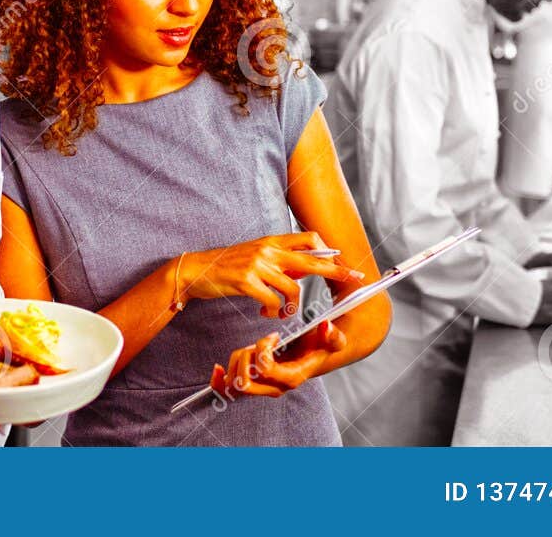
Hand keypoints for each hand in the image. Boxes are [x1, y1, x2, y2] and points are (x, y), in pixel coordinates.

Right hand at [177, 233, 365, 318]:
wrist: (197, 270)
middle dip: (336, 271)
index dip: (328, 251)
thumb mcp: (256, 256)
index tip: (341, 262)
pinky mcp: (246, 282)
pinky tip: (266, 312)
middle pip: (312, 261)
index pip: (309, 239)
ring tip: (282, 312)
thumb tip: (306, 268)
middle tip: (354, 279)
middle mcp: (268, 251)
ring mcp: (257, 265)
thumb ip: (280, 260)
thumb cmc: (227, 266)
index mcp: (272, 242)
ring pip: (293, 288)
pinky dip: (273, 311)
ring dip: (292, 305)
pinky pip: (272, 301)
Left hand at [209, 320, 347, 398]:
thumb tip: (325, 326)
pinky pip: (227, 390)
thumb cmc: (320, 347)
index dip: (262, 348)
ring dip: (236, 360)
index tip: (273, 335)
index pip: (264, 369)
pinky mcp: (252, 386)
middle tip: (257, 344)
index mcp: (291, 379)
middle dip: (245, 356)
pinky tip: (217, 368)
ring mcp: (262, 389)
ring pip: (233, 383)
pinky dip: (218, 380)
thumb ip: (332, 335)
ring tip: (251, 348)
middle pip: (244, 382)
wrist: (314, 357)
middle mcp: (275, 388)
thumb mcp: (332, 340)